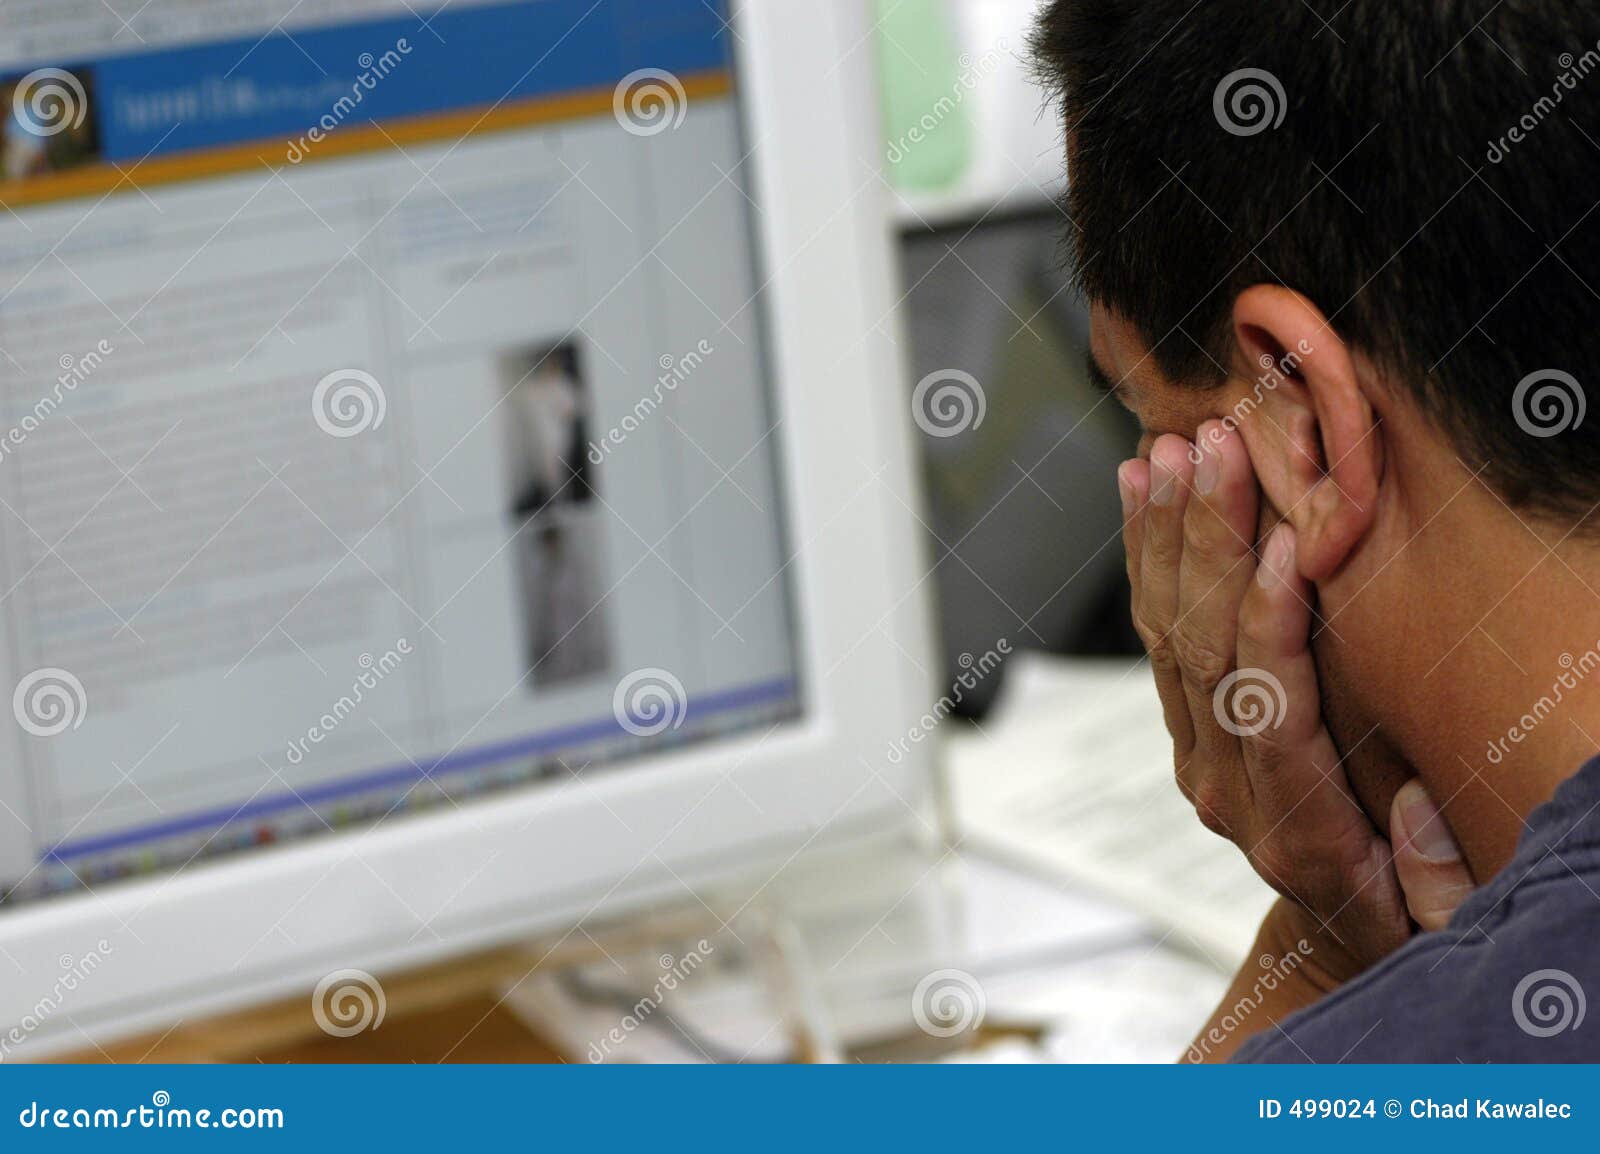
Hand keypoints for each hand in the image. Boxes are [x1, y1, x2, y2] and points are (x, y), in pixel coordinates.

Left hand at [1117, 423, 1465, 972]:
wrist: (1335, 940)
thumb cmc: (1400, 919)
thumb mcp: (1435, 916)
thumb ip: (1429, 874)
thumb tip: (1415, 808)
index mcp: (1293, 829)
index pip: (1266, 708)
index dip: (1270, 626)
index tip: (1282, 545)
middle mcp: (1227, 789)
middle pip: (1202, 652)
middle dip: (1205, 544)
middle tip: (1211, 454)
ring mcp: (1197, 756)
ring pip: (1166, 634)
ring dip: (1166, 536)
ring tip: (1165, 453)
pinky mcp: (1188, 732)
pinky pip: (1158, 637)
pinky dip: (1150, 559)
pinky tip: (1143, 493)